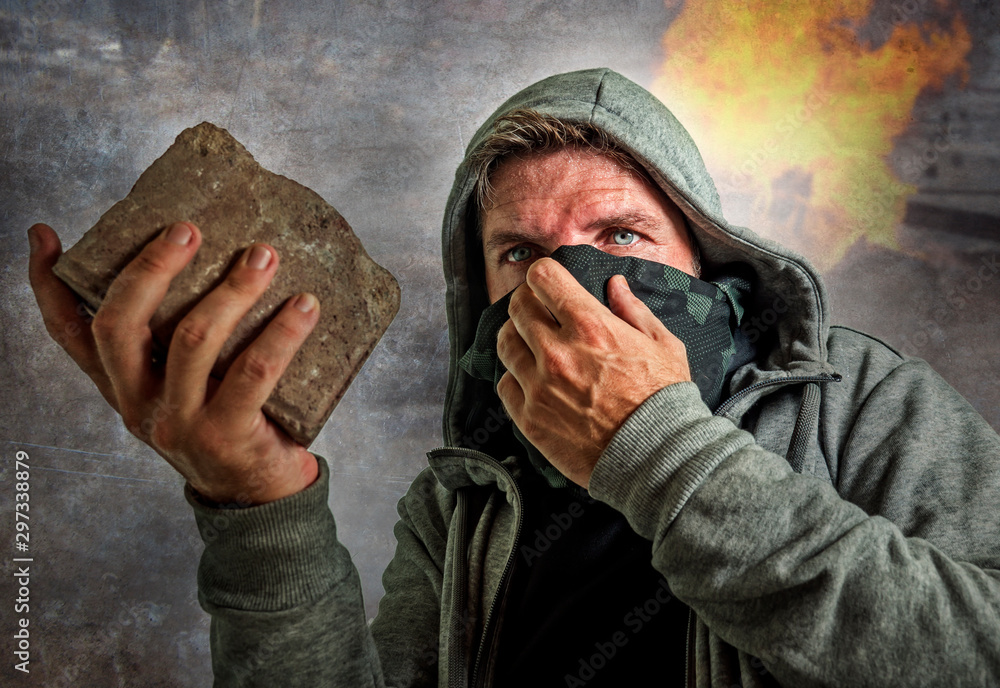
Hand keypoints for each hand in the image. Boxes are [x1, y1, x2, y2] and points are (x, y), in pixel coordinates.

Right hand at [27, 222, 320, 504]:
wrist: (259, 498)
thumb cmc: (230, 424)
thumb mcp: (188, 387)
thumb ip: (180, 343)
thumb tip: (217, 261)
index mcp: (123, 388)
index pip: (70, 334)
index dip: (48, 285)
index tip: (45, 235)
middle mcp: (139, 405)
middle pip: (120, 325)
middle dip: (151, 268)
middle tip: (187, 229)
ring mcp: (180, 423)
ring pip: (192, 340)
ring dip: (232, 290)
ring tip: (263, 256)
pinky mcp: (226, 435)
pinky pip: (255, 372)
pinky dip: (283, 333)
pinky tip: (305, 306)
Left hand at [496, 258, 690, 488]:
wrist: (656, 457)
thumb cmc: (664, 400)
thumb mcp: (663, 345)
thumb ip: (634, 311)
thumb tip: (616, 285)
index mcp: (591, 326)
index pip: (543, 278)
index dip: (543, 274)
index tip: (548, 281)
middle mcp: (558, 352)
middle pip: (516, 307)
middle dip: (527, 301)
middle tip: (539, 310)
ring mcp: (540, 386)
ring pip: (505, 343)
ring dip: (516, 337)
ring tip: (532, 344)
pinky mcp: (530, 418)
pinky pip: (505, 384)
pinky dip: (516, 377)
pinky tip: (533, 380)